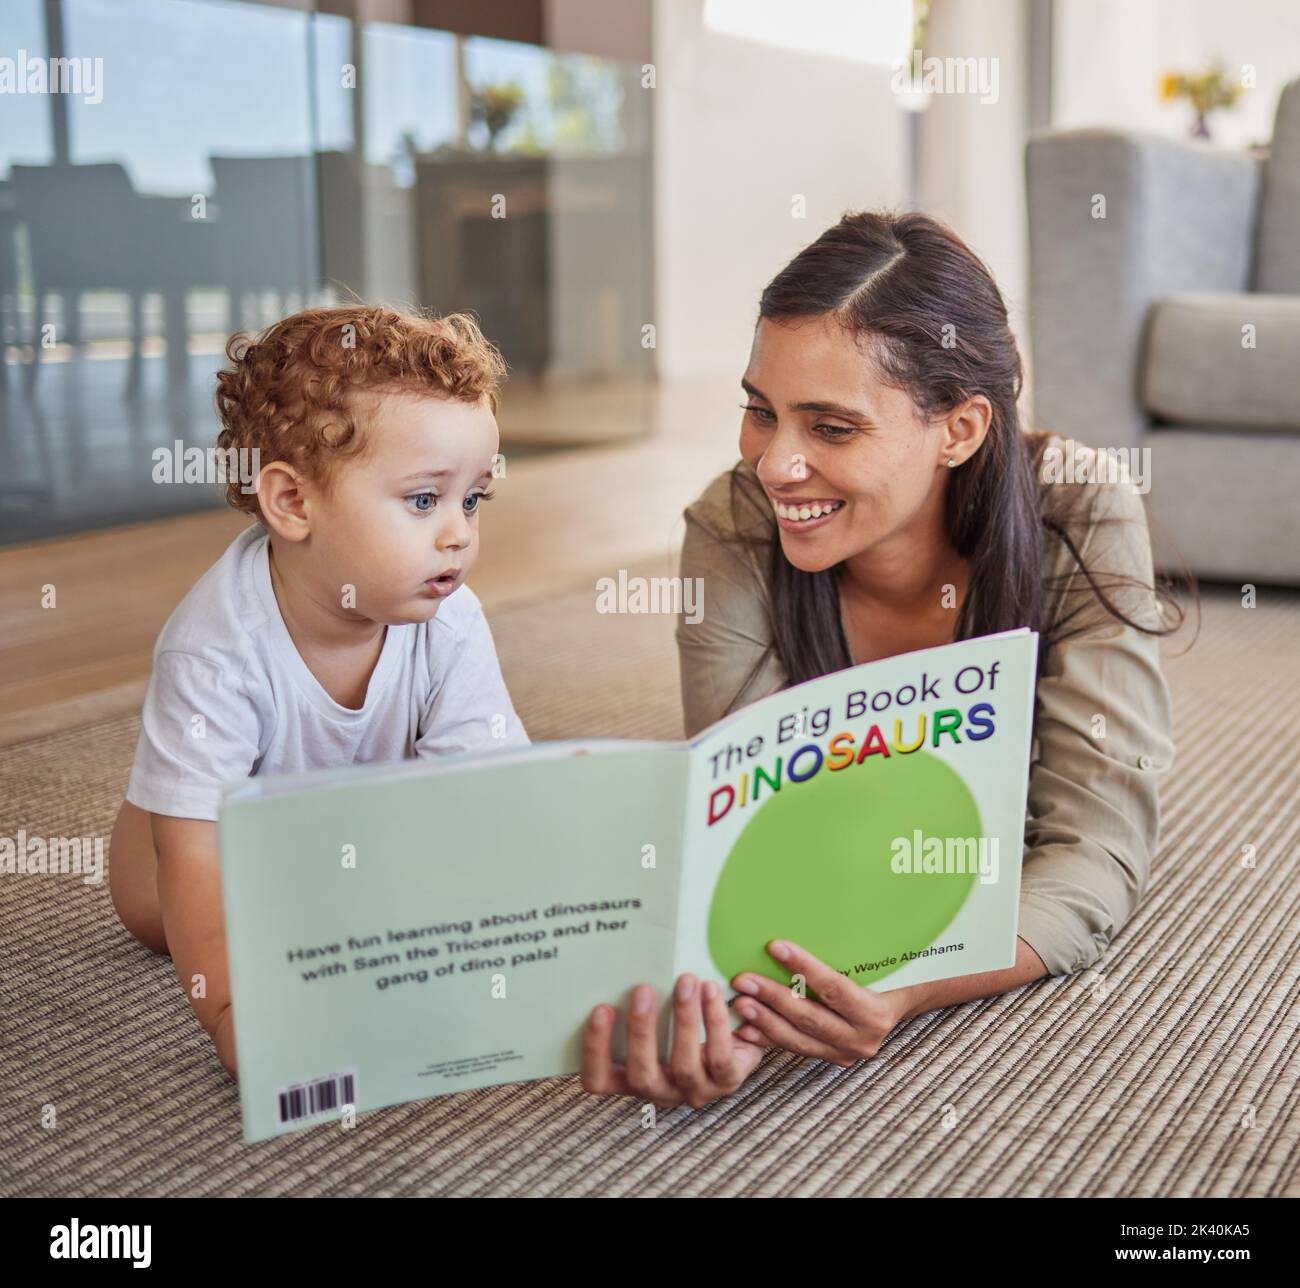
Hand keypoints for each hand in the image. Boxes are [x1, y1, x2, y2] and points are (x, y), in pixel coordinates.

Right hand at [581, 975, 765, 1109]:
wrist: (735, 1044)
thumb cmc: (684, 1026)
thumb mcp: (657, 1020)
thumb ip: (638, 1005)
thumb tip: (623, 963)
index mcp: (632, 1078)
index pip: (598, 1079)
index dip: (595, 1050)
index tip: (602, 1008)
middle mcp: (660, 1091)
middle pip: (641, 1075)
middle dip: (641, 1031)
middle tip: (643, 989)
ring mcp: (694, 1090)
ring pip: (684, 1066)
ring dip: (683, 1020)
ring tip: (686, 981)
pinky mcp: (726, 1083)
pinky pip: (720, 1057)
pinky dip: (714, 1021)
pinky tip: (710, 991)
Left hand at [729, 940, 904, 1065]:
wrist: (901, 1013)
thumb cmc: (892, 982)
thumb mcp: (885, 966)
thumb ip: (861, 950)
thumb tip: (827, 912)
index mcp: (875, 1013)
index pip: (833, 987)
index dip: (803, 966)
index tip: (774, 946)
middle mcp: (861, 1038)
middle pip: (810, 1016)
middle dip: (772, 997)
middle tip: (743, 980)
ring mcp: (844, 1053)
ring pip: (797, 1038)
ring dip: (764, 1021)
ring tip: (739, 1003)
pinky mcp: (830, 1059)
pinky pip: (793, 1049)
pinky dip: (767, 1039)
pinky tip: (745, 1029)